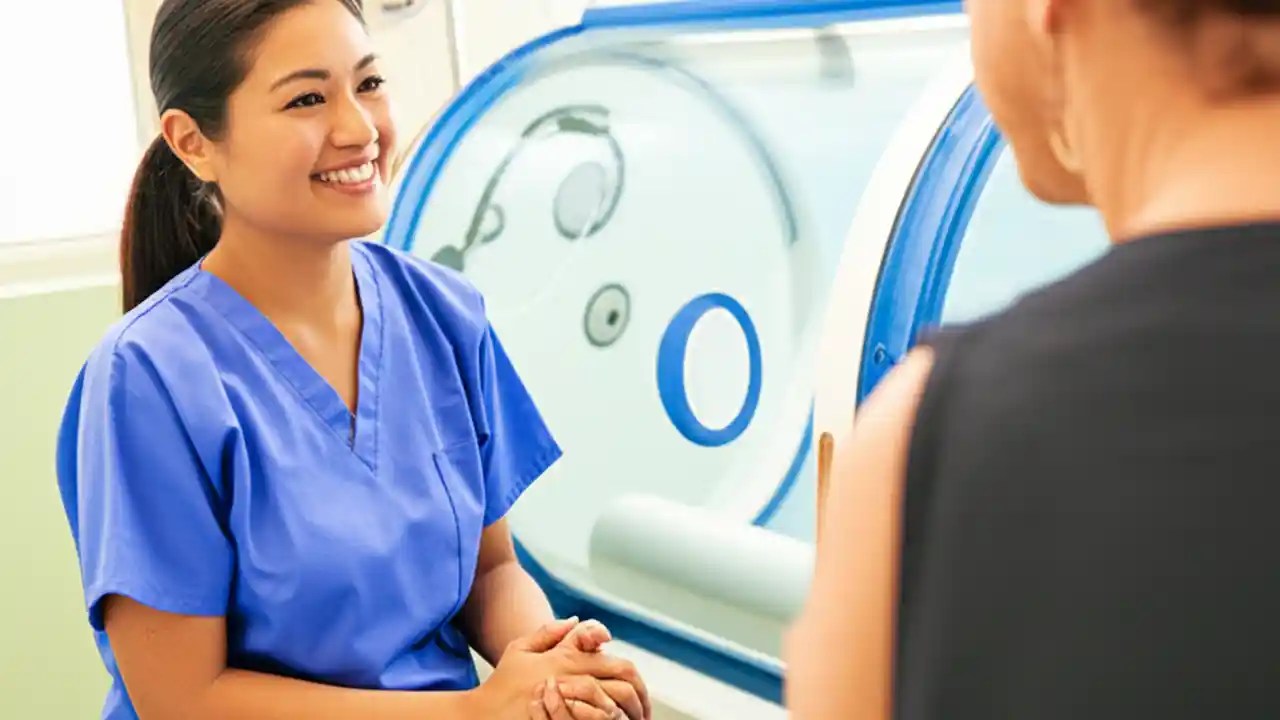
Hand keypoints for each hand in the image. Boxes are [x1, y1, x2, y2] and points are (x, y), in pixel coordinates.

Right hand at [474, 618, 643, 719]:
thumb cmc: (502, 684)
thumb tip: (576, 621)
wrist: (481, 715)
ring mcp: (570, 703)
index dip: (633, 676)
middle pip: (625, 683)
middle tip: (643, 713)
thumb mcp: (520, 650)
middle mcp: (573, 678)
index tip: (637, 689)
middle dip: (640, 697)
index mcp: (568, 659)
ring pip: (616, 705)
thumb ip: (549, 633)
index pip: (617, 663)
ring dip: (630, 714)